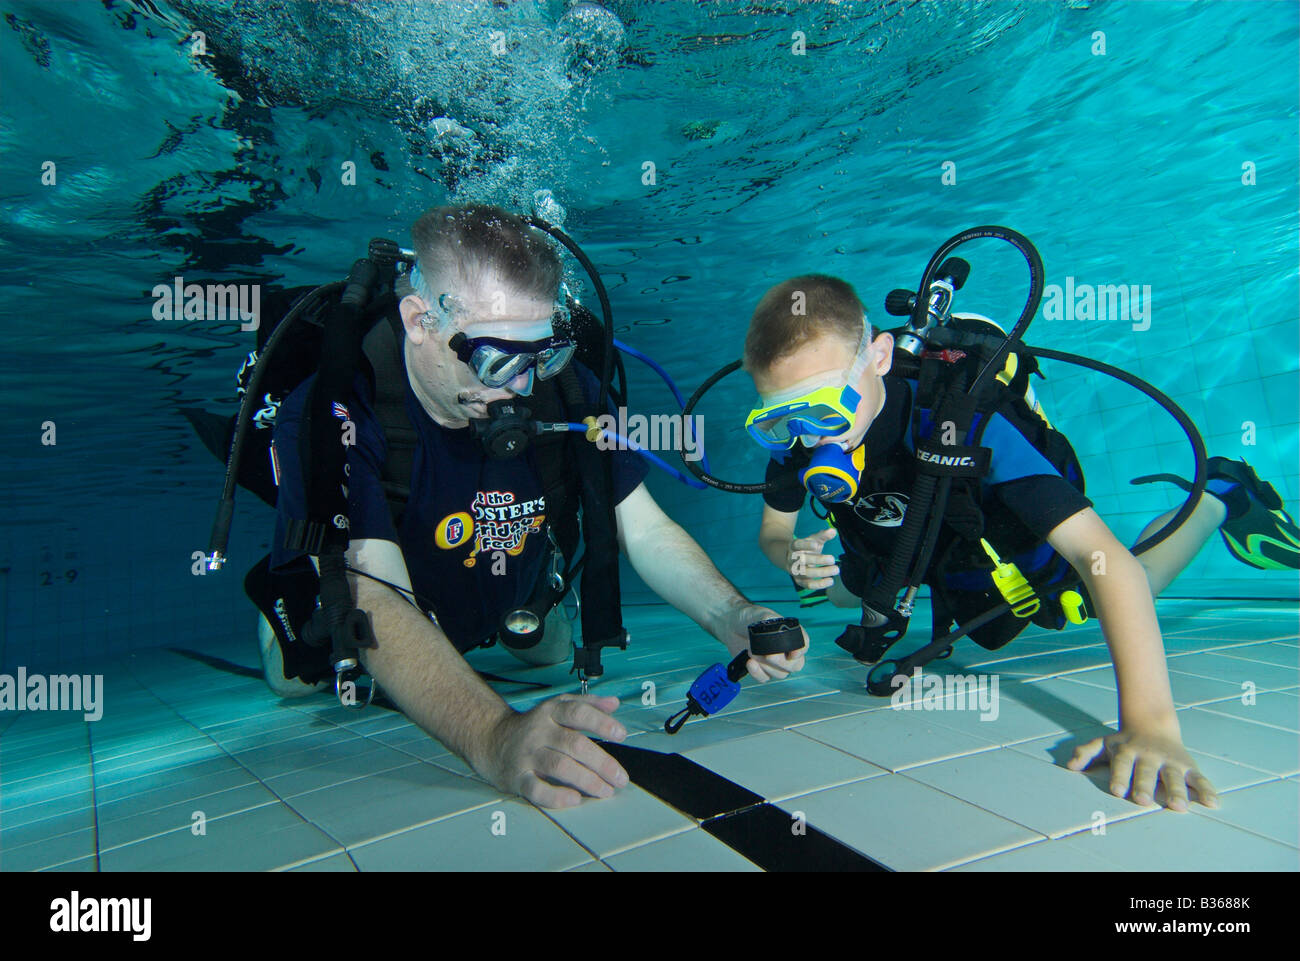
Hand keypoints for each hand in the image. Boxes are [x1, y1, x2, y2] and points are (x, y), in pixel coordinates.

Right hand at [477, 694, 629, 808]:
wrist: (491, 740)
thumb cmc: (533, 726)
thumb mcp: (557, 707)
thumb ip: (587, 704)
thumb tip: (614, 703)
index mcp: (550, 713)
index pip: (578, 713)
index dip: (601, 723)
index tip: (621, 735)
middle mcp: (539, 732)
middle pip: (573, 744)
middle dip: (601, 762)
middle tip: (620, 777)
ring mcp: (527, 755)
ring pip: (559, 766)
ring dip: (586, 780)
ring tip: (605, 790)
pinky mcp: (517, 778)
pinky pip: (536, 789)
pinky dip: (556, 796)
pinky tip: (574, 799)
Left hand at [718, 603, 808, 682]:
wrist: (731, 625)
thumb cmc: (749, 618)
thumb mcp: (761, 616)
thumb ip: (771, 627)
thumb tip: (777, 638)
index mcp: (791, 635)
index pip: (803, 645)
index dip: (800, 651)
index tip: (792, 653)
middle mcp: (786, 650)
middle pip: (795, 665)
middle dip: (782, 662)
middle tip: (769, 655)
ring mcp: (775, 662)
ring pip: (780, 674)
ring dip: (766, 665)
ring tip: (751, 651)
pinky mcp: (762, 669)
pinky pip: (765, 678)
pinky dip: (757, 672)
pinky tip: (750, 663)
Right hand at [789, 528, 838, 589]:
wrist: (791, 560)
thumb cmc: (805, 548)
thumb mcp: (812, 540)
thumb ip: (822, 536)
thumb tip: (833, 531)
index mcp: (794, 546)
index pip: (797, 545)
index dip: (805, 545)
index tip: (816, 545)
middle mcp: (792, 559)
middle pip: (802, 560)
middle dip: (818, 560)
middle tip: (833, 559)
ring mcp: (795, 571)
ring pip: (806, 573)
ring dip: (821, 572)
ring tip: (836, 570)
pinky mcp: (799, 581)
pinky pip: (808, 585)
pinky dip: (819, 584)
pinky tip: (830, 581)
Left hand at [1068, 726, 1218, 811]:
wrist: (1152, 724)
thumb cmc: (1124, 741)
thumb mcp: (1102, 743)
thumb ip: (1086, 752)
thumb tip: (1070, 765)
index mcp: (1128, 752)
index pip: (1122, 765)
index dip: (1120, 777)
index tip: (1117, 791)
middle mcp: (1150, 756)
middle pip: (1147, 772)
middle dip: (1145, 786)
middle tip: (1144, 801)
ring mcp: (1170, 761)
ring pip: (1174, 777)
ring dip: (1177, 791)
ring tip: (1179, 806)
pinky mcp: (1188, 766)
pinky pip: (1199, 778)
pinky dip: (1207, 790)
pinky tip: (1213, 803)